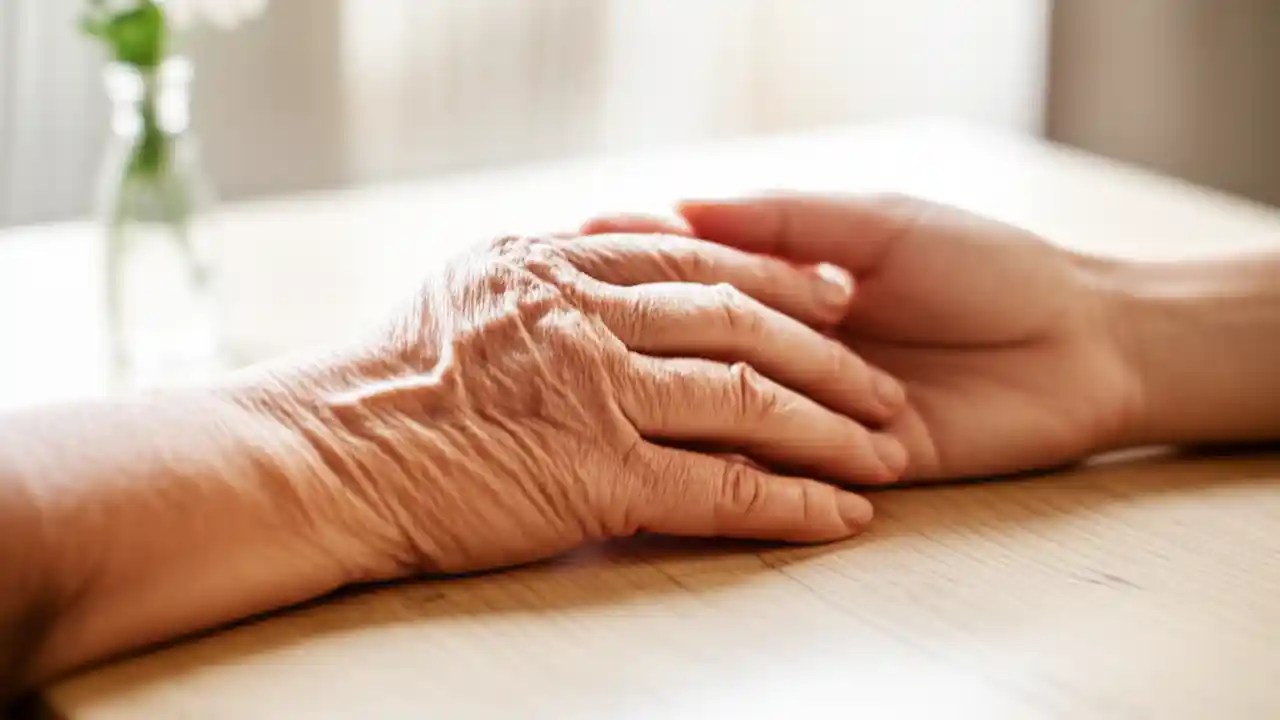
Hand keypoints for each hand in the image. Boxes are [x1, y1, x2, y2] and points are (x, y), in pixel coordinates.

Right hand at [2, 230, 909, 689]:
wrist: (328, 454)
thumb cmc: (386, 378)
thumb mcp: (473, 283)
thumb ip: (559, 263)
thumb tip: (630, 246)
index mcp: (561, 261)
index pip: (701, 260)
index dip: (782, 276)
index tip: (839, 294)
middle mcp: (589, 315)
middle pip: (743, 322)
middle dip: (830, 354)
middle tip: (887, 380)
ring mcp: (597, 393)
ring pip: (748, 398)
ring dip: (830, 427)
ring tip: (888, 450)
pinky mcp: (597, 476)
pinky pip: (721, 486)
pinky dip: (790, 502)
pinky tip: (838, 516)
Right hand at [584, 195, 1142, 480]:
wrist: (1083, 346)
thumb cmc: (986, 266)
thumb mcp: (876, 226)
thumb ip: (786, 223)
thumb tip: (681, 207)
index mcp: (795, 279)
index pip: (696, 267)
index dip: (639, 256)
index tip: (580, 242)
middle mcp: (793, 348)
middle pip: (697, 344)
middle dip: (637, 332)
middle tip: (570, 325)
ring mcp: (818, 408)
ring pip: (732, 412)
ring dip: (679, 399)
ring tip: (609, 393)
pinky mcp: (851, 465)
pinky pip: (786, 469)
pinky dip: (742, 463)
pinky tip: (682, 452)